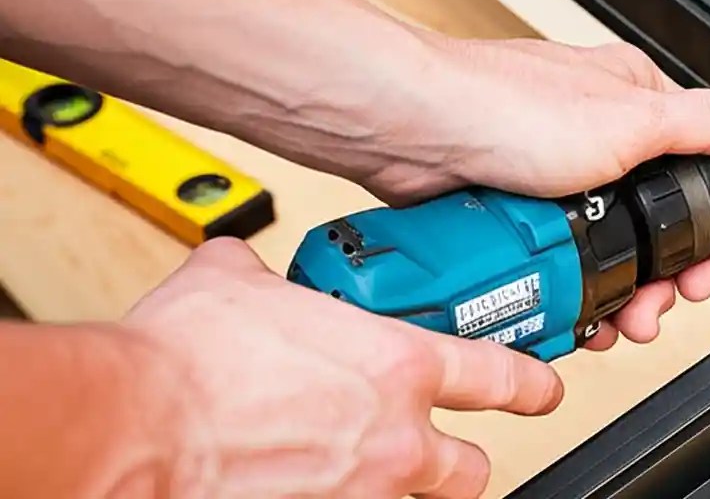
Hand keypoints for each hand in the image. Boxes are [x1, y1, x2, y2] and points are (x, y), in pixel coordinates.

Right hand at [124, 237, 562, 497]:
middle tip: (449, 452)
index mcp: (394, 366)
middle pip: (471, 466)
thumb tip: (244, 267)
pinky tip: (318, 488)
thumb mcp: (233, 284)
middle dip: (465, 461)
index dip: (530, 384)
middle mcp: (392, 437)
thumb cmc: (185, 361)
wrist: (135, 427)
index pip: (497, 376)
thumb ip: (260, 276)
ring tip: (379, 479)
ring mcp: (361, 491)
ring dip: (407, 492)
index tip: (541, 388)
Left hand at [364, 34, 709, 349]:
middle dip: (657, 275)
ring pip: (602, 244)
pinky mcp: (513, 202)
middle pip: (650, 219)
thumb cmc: (503, 106)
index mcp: (633, 100)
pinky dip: (565, 285)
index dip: (704, 235)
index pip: (699, 171)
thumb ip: (706, 123)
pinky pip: (555, 254)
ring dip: (613, 290)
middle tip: (652, 309)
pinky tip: (566, 308)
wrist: (409, 131)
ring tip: (611, 319)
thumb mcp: (629, 120)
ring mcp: (550, 169)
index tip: (699, 277)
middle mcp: (594, 131)